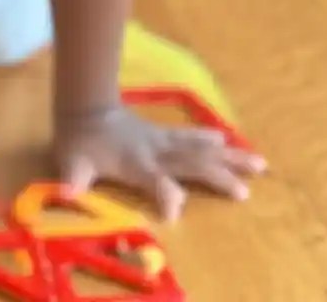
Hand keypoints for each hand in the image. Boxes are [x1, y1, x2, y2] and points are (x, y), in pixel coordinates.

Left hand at [54, 105, 267, 220]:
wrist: (84, 110)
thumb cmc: (80, 143)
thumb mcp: (72, 162)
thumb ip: (73, 179)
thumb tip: (66, 193)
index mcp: (135, 164)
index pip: (155, 182)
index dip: (166, 196)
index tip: (175, 215)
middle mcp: (155, 153)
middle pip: (191, 164)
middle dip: (217, 177)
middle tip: (245, 192)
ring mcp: (164, 142)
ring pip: (201, 149)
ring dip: (229, 157)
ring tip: (260, 164)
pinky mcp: (167, 135)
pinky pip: (193, 137)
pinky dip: (212, 140)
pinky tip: (232, 143)